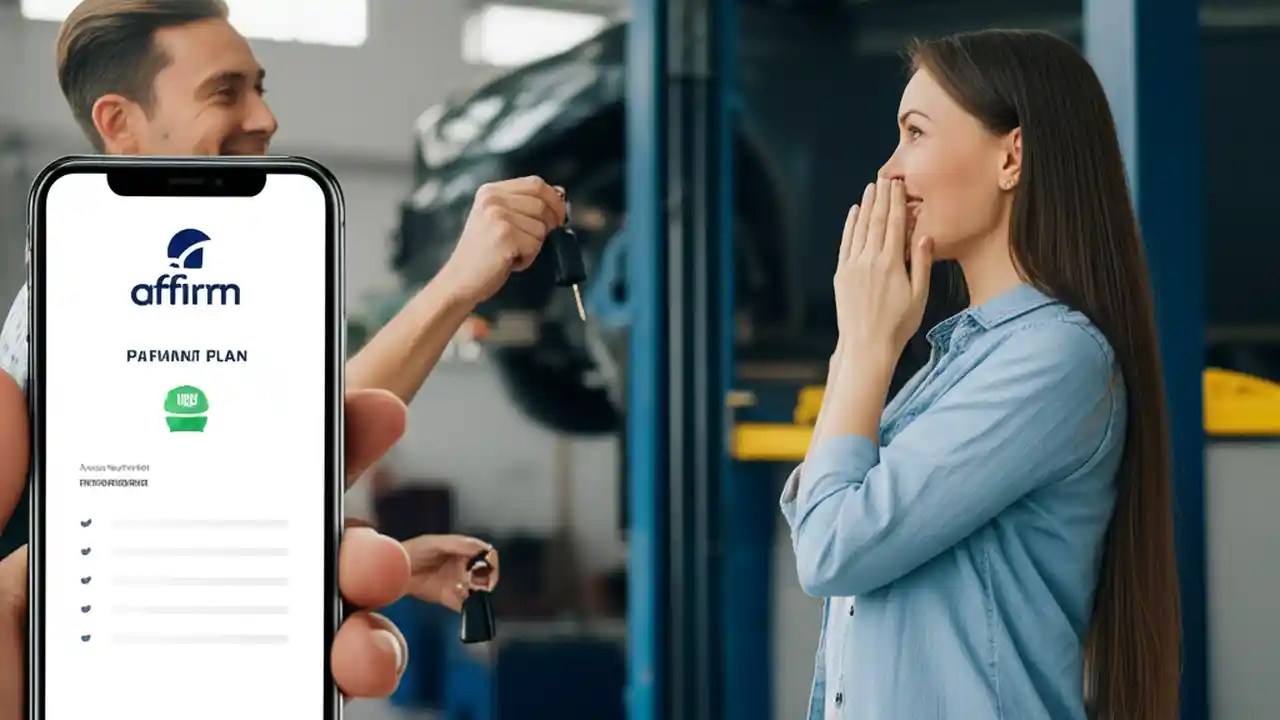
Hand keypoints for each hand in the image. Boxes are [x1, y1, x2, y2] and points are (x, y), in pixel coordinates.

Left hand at [0, 384, 428, 709]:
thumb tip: (7, 390)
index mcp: (113, 561)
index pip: (213, 480)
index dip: (292, 435)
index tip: (356, 408)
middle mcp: (184, 611)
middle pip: (291, 550)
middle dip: (353, 533)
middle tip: (371, 546)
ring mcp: (225, 674)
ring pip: (325, 623)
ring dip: (371, 613)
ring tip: (366, 623)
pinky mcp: (255, 715)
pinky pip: (320, 690)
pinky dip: (359, 672)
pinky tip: (352, 675)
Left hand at [403, 535, 498, 611]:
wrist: (391, 571)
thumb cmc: (411, 551)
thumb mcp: (434, 543)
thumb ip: (457, 545)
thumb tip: (480, 548)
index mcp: (463, 549)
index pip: (486, 554)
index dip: (491, 562)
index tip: (489, 570)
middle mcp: (463, 566)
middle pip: (485, 574)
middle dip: (485, 580)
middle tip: (478, 585)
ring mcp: (457, 582)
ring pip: (477, 590)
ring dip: (476, 593)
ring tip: (461, 591)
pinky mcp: (449, 597)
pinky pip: (464, 605)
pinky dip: (467, 607)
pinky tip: (459, 601)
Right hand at [439, 176, 566, 305]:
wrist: (460, 280)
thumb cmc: (484, 253)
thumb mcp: (500, 220)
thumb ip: (526, 205)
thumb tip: (561, 193)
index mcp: (491, 191)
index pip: (536, 183)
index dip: (554, 200)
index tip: (559, 217)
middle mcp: (493, 199)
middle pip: (542, 205)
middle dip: (548, 225)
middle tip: (532, 241)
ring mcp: (498, 216)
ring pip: (541, 227)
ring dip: (534, 245)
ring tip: (512, 252)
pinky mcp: (505, 236)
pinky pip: (535, 245)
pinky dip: (528, 258)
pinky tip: (509, 261)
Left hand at [834, 178, 933, 360]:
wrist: (866, 345)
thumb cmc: (898, 324)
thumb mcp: (919, 296)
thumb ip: (922, 264)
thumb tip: (926, 235)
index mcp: (892, 264)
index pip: (895, 225)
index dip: (897, 202)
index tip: (899, 184)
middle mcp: (870, 261)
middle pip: (876, 221)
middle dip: (882, 197)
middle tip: (886, 177)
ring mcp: (853, 266)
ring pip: (860, 229)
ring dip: (866, 206)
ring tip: (871, 188)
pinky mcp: (841, 274)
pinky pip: (846, 243)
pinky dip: (850, 225)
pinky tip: (854, 212)